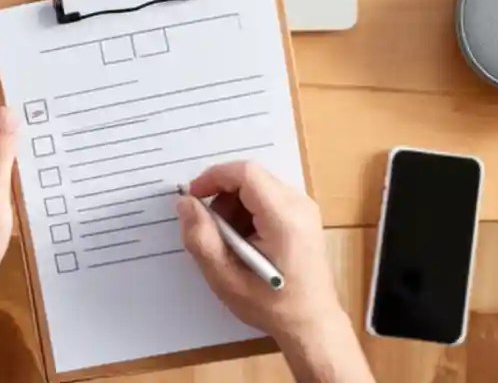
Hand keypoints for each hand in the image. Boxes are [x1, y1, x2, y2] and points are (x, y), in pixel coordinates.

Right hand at [176, 161, 345, 343]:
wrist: (311, 323)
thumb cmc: (270, 305)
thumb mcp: (226, 278)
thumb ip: (201, 237)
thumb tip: (185, 203)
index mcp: (283, 217)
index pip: (246, 173)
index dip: (214, 177)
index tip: (193, 197)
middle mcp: (299, 204)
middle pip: (251, 177)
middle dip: (223, 195)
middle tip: (211, 228)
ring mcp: (305, 208)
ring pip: (258, 186)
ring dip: (234, 205)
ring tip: (229, 241)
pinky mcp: (304, 215)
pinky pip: (269, 196)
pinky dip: (248, 210)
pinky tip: (245, 241)